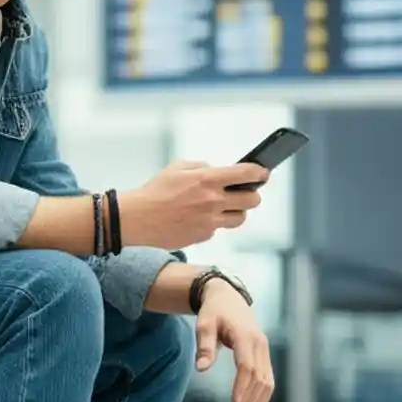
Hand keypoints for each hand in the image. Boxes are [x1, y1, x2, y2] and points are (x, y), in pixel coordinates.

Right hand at [118, 160, 267, 250]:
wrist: (138, 219)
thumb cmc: (155, 191)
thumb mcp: (177, 168)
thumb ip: (202, 167)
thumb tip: (218, 171)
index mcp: (208, 179)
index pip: (246, 174)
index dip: (260, 172)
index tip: (263, 173)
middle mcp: (213, 200)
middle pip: (252, 200)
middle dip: (253, 195)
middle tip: (246, 192)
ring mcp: (210, 220)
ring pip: (240, 218)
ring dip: (238, 211)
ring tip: (226, 206)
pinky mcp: (204, 235)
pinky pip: (219, 228)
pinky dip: (214, 222)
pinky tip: (200, 217)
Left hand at [194, 279, 274, 401]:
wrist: (227, 296)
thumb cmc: (213, 312)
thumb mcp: (204, 325)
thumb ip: (204, 346)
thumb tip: (201, 369)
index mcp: (244, 336)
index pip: (247, 366)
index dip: (242, 387)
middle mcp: (259, 343)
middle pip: (259, 377)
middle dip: (249, 400)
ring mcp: (264, 348)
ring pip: (267, 379)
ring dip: (258, 400)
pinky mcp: (263, 352)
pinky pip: (267, 376)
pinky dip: (263, 392)